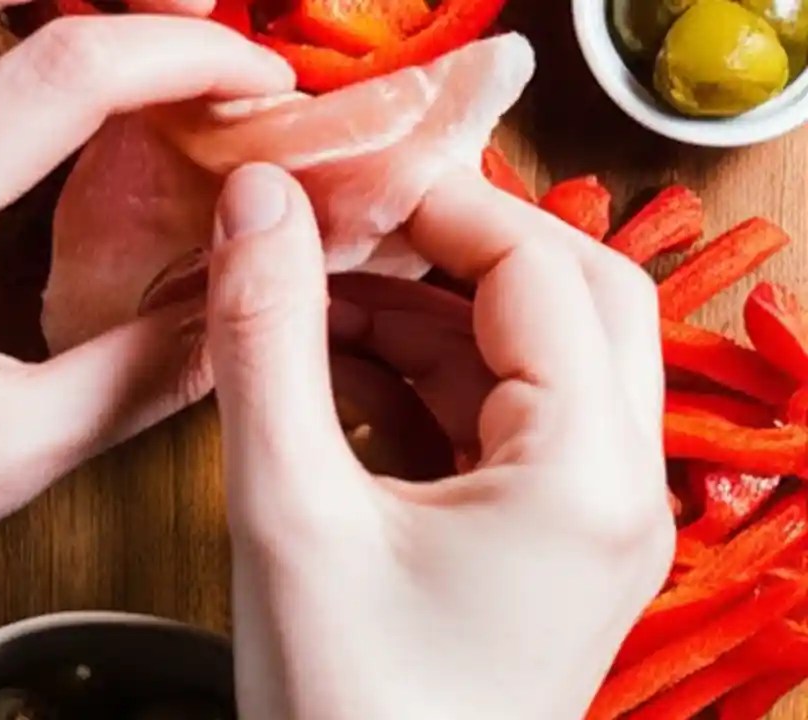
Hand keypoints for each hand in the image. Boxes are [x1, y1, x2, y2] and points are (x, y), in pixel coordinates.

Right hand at [206, 163, 673, 718]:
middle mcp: (614, 491)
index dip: (441, 202)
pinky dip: (424, 374)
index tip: (341, 177)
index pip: (540, 272)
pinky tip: (336, 367)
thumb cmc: (346, 717)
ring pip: (532, 355)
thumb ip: (268, 346)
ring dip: (429, 308)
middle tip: (346, 220)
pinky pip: (500, 417)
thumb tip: (259, 209)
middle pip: (572, 297)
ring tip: (316, 293)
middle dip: (455, 242)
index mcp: (585, 479)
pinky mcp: (538, 541)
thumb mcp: (287, 516)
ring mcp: (583, 519)